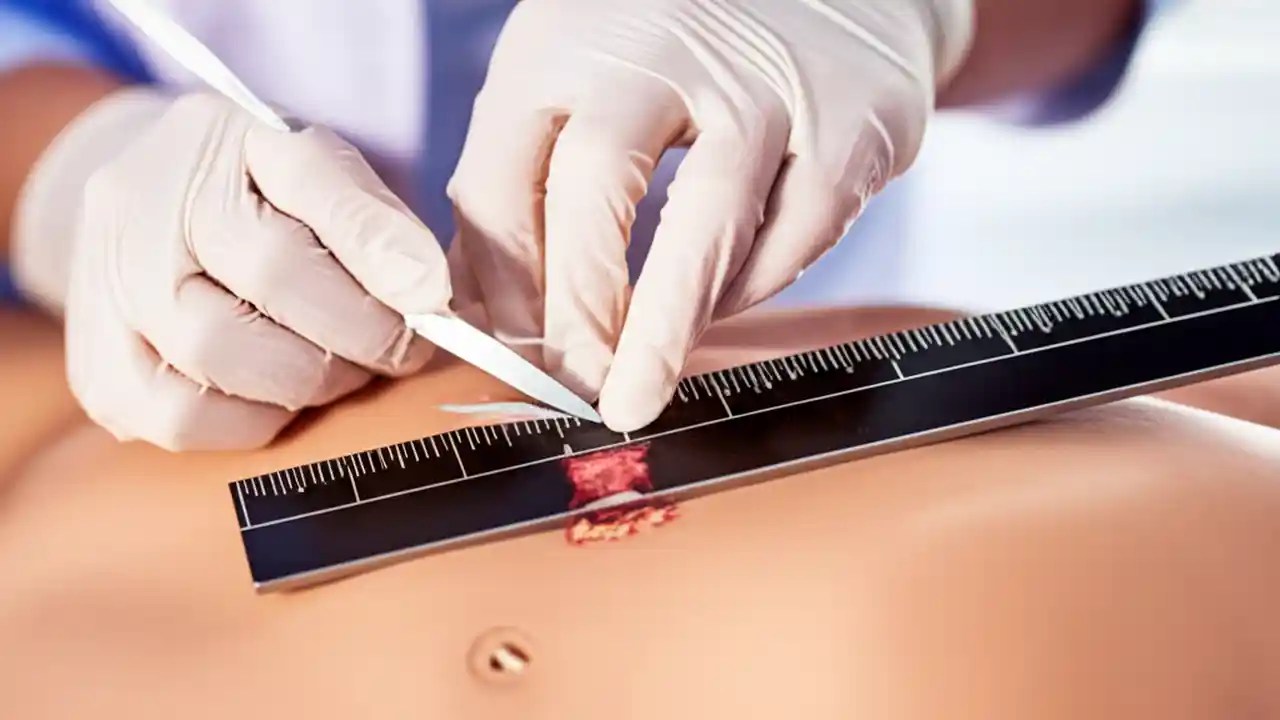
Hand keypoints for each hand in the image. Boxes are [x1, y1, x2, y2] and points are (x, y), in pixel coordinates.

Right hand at [41, 92, 448, 449]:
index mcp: (207, 140)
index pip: (308, 192)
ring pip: (218, 363)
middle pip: (264, 287)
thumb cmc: (255, 192)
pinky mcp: (98, 370)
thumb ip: (373, 219)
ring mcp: (103, 295)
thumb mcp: (319, 168)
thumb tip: (425, 289)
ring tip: (339, 366)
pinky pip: (181, 420)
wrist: (155, 208)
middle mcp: (137, 213)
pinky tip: (279, 394)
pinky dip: (251, 420)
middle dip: (354, 335)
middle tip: (394, 347)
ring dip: (307, 381)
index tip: (433, 301)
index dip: (379, 259)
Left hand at [448, 0, 972, 430]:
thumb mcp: (582, 79)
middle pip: (596, 187)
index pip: (502, 174)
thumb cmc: (682, 52)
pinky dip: (748, 290)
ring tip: (634, 395)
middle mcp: (661, 47)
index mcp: (568, 41)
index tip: (512, 350)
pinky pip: (793, 236)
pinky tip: (717, 309)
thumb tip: (488, 311)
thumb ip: (527, 178)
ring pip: (706, 221)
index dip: (500, 283)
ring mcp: (763, 83)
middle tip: (574, 385)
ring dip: (664, 329)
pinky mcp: (852, 122)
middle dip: (577, 307)